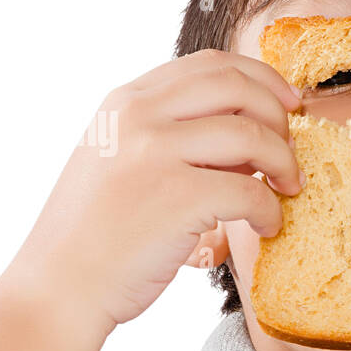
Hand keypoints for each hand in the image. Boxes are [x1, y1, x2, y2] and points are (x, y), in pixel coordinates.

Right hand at [5, 49, 302, 331]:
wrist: (59, 286)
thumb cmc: (98, 234)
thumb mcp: (122, 160)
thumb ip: (175, 136)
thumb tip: (253, 133)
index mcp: (127, 100)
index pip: (211, 64)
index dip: (262, 79)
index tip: (287, 105)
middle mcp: (139, 116)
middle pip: (238, 87)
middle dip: (280, 116)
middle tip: (292, 150)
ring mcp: (155, 153)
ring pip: (253, 135)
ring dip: (285, 163)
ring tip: (288, 189)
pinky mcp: (176, 197)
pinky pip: (250, 191)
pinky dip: (271, 210)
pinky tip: (268, 226)